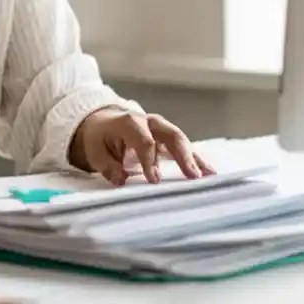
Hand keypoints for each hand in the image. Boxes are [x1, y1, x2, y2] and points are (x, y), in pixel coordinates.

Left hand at [69, 109, 215, 185]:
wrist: (102, 122)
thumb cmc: (99, 138)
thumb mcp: (94, 151)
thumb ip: (107, 166)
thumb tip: (121, 180)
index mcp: (129, 122)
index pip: (144, 140)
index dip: (150, 160)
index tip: (154, 181)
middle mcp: (150, 122)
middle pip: (171, 135)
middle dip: (183, 156)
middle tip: (193, 176)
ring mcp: (161, 129)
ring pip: (181, 140)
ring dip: (195, 158)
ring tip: (209, 176)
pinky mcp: (167, 138)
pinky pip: (184, 147)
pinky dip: (196, 159)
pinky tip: (209, 172)